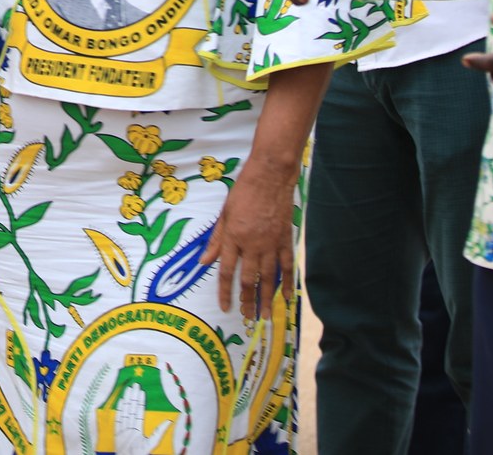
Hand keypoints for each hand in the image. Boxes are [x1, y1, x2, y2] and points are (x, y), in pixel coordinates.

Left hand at [198, 159, 295, 320]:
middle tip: (247, 317)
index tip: (225, 307)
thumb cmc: (243, 191)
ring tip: (265, 315)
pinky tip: (289, 296)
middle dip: (247, 301)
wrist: (270, 176)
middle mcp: (251, 244)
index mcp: (233, 237)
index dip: (224, 292)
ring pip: (269, 278)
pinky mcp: (285, 240)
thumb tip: (204, 261)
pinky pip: (287, 266)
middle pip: (248, 279)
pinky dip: (288, 282)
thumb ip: (215, 240)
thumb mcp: (223, 213)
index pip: (226, 271)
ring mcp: (270, 243)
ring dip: (267, 298)